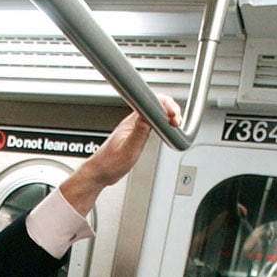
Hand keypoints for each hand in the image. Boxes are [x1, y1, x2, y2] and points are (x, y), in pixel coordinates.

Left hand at [61, 95, 180, 215]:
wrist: (99, 173)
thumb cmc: (109, 163)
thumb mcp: (128, 149)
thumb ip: (140, 131)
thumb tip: (150, 115)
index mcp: (131, 121)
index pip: (153, 103)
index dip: (167, 106)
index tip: (174, 117)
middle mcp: (133, 121)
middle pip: (156, 105)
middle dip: (171, 109)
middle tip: (177, 122)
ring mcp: (135, 127)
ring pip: (155, 114)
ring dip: (167, 116)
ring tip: (175, 124)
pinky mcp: (135, 135)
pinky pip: (152, 124)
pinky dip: (161, 124)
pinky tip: (165, 131)